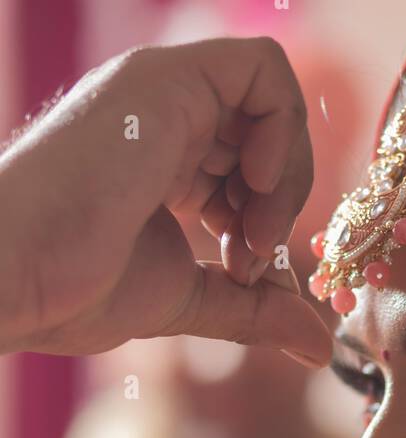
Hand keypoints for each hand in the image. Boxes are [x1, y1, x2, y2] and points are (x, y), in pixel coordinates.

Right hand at [0, 37, 332, 365]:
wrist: (19, 274)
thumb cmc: (77, 289)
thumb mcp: (189, 301)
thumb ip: (254, 311)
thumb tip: (319, 345)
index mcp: (165, 156)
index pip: (251, 164)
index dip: (269, 217)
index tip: (245, 271)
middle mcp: (167, 113)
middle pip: (272, 133)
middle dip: (284, 202)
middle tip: (251, 259)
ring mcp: (166, 90)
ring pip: (276, 101)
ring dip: (288, 178)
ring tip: (250, 238)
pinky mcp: (167, 79)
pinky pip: (264, 68)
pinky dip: (284, 130)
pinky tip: (257, 187)